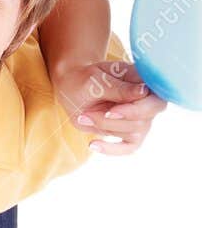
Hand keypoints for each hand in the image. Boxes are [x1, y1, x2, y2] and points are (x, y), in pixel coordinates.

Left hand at [53, 59, 167, 155]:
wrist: (71, 87)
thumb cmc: (84, 78)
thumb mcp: (96, 81)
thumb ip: (119, 88)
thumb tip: (144, 91)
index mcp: (143, 83)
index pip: (156, 101)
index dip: (136, 110)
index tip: (111, 112)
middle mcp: (146, 101)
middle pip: (145, 121)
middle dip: (115, 121)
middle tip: (88, 115)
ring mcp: (139, 118)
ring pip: (134, 133)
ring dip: (105, 127)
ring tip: (83, 117)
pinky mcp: (128, 132)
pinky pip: (129, 147)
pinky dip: (112, 149)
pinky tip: (94, 145)